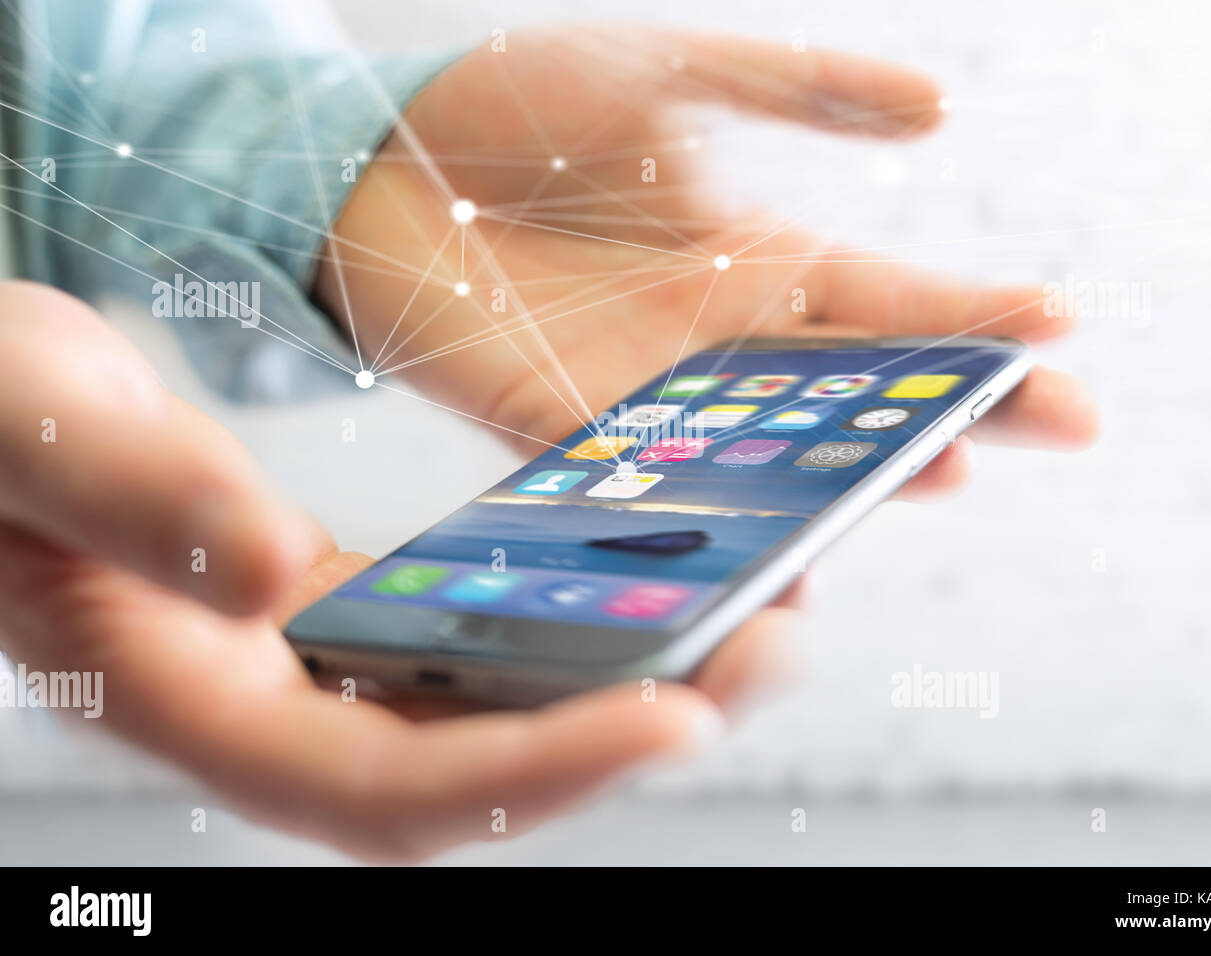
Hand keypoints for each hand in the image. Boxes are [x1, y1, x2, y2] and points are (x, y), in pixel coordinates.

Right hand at [0, 281, 793, 860]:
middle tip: (772, 644)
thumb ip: (143, 507)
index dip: (534, 769)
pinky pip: (464, 639)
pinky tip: (634, 569)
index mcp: (193, 697)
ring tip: (752, 600)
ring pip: (484, 707)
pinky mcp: (333, 611)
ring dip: (618, 671)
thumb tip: (273, 581)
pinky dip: (555, 618)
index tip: (674, 715)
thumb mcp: (35, 428)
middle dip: (629, 726)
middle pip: (472, 765)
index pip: (385, 787)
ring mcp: (306, 664)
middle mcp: (267, 703)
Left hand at [319, 26, 1099, 486]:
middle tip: (1071, 420)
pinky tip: (774, 543)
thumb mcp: (670, 73)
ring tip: (935, 476)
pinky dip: (714, 517)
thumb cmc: (517, 108)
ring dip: (854, 463)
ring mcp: (650, 396)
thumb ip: (794, 89)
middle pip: (859, 388)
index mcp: (754, 262)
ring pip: (774, 451)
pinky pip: (653, 485)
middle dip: (960, 398)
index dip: (976, 312)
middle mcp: (721, 345)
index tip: (1065, 327)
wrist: (376, 160)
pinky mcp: (562, 432)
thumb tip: (939, 113)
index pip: (890, 300)